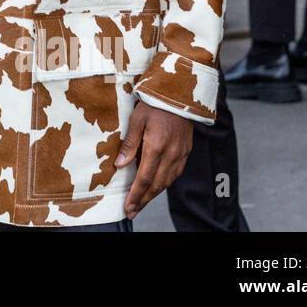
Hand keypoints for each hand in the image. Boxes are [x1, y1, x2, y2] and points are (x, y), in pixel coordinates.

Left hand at [116, 101, 192, 219]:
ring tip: (142, 203)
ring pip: (167, 181)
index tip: (128, 207)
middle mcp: (171, 154)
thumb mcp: (136, 119)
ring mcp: (181, 154)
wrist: (180, 95)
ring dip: (154, 194)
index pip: (145, 178)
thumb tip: (120, 165)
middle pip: (157, 185)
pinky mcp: (186, 151)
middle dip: (144, 200)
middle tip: (133, 211)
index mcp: (156, 146)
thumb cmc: (155, 104)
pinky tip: (157, 187)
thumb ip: (129, 144)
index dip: (136, 195)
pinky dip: (165, 183)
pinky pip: (176, 173)